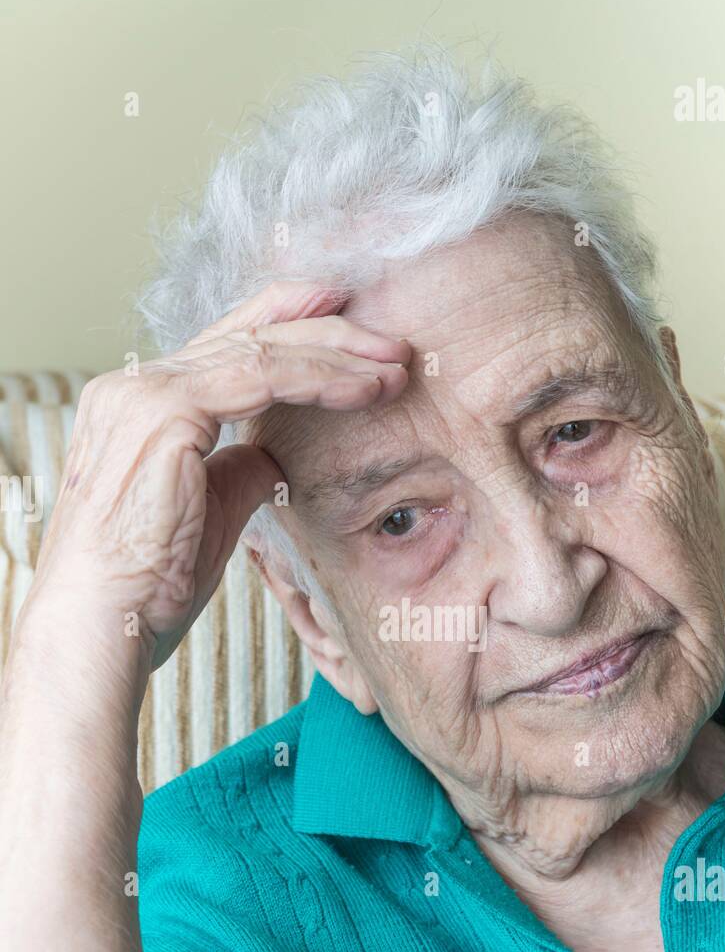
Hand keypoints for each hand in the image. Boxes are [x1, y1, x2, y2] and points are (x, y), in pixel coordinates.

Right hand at [30, 281, 410, 669]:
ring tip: (394, 365)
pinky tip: (364, 388)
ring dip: (337, 355)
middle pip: (247, 336)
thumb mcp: (212, 516)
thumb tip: (273, 454)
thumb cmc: (147, 587)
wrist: (104, 623)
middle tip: (389, 339)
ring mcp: (146, 392)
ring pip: (260, 351)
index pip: (226, 347)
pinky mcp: (165, 410)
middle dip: (327, 332)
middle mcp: (136, 386)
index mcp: (140, 405)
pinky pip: (261, 376)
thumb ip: (240, 473)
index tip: (349, 329)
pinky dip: (319, 379)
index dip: (290, 328)